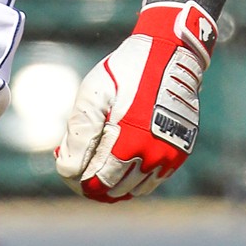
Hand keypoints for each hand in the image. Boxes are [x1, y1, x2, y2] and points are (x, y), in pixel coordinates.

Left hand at [55, 0, 215, 201]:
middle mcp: (151, 157)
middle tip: (78, 167)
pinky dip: (135, 178)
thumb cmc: (125, 72)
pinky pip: (152, 180)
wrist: (168, 55)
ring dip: (114, 184)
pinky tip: (121, 163)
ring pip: (134, 189)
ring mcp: (168, 157)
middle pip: (113, 190)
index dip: (76, 180)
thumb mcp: (93, 95)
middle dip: (91, 183)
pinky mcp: (179, 152)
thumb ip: (80, 135)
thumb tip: (68, 170)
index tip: (67, 168)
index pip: (95, 183)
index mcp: (127, 145)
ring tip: (98, 165)